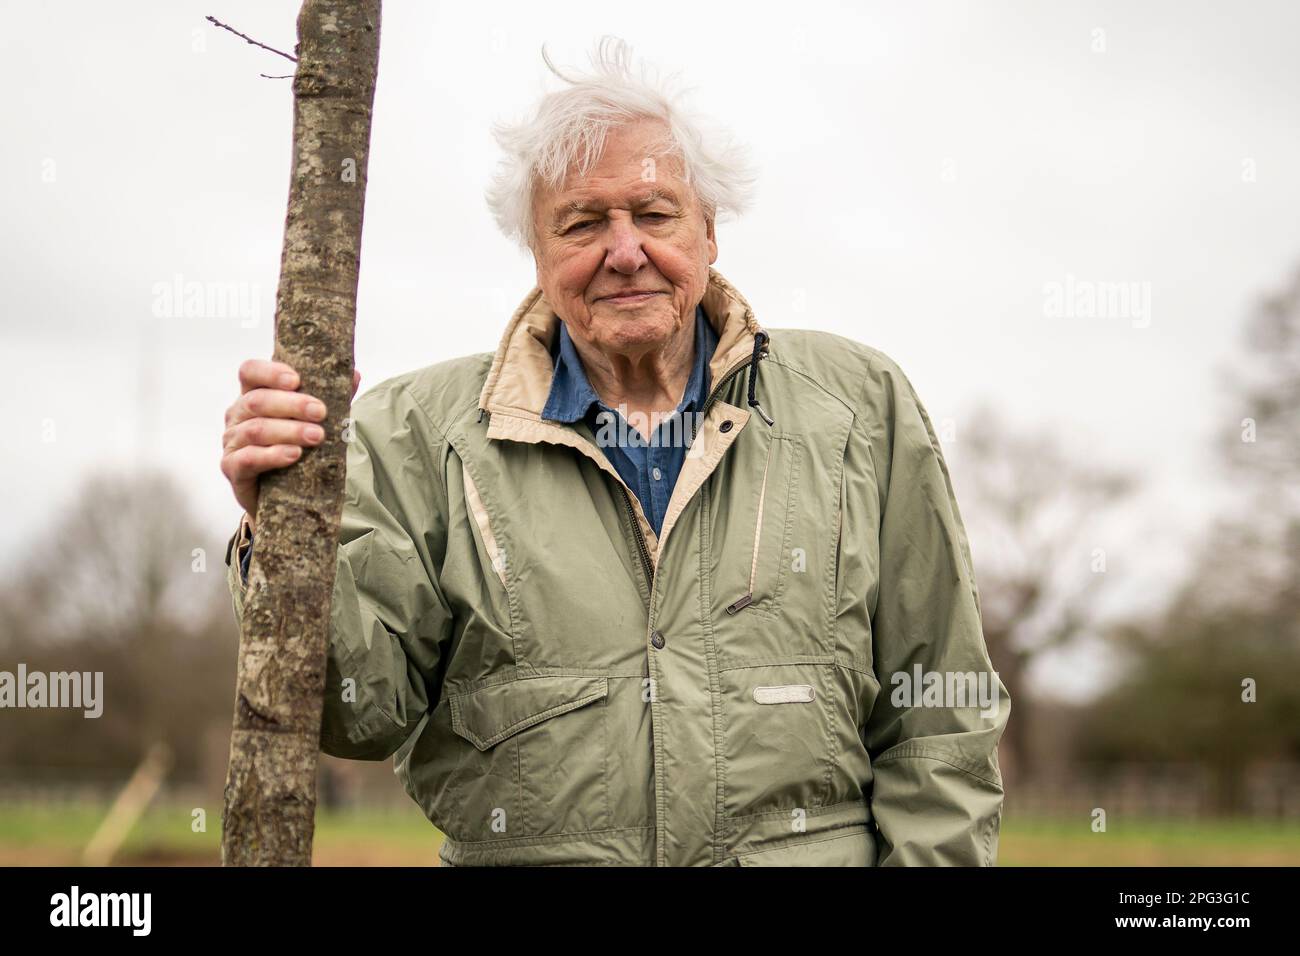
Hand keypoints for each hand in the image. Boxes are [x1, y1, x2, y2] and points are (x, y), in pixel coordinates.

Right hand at [221, 359, 360, 529]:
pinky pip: (249, 458)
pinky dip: (272, 455)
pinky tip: (294, 454)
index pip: (250, 372)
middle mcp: (237, 415)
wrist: (280, 495)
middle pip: (257, 401)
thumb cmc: (295, 448)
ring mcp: (232, 442)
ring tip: (317, 436)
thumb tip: (355, 375)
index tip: (297, 380)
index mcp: (253, 395)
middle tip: (321, 412)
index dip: (270, 372)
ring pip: (255, 430)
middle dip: (291, 404)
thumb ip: (331, 398)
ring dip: (288, 431)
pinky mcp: (232, 468)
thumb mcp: (312, 421)